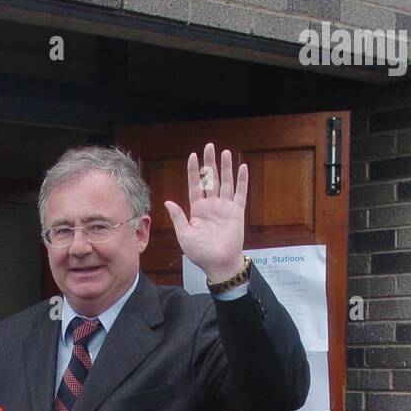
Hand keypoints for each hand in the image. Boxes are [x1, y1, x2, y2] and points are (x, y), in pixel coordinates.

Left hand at [164, 145, 247, 280]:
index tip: (192, 156)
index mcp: (197, 210)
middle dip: (209, 163)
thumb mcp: (184, 235)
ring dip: (225, 167)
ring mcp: (225, 208)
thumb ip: (178, 217)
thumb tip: (168, 202)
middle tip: (209, 146)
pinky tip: (242, 167)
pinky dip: (242, 181)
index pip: (195, 186)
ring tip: (225, 152)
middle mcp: (211, 206)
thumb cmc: (200, 253)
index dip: (193, 171)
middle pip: (210, 179)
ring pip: (225, 182)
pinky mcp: (237, 212)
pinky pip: (240, 194)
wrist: (219, 264)